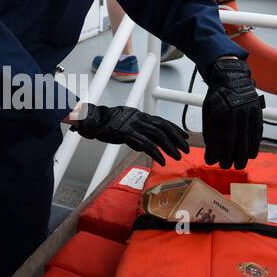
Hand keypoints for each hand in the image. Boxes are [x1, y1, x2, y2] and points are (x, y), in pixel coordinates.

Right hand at [69, 104, 188, 164]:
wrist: (91, 120)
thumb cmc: (105, 125)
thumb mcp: (124, 127)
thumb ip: (135, 135)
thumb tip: (143, 146)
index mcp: (140, 116)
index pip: (162, 122)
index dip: (174, 129)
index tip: (184, 137)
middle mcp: (140, 119)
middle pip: (164, 128)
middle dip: (177, 139)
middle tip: (186, 150)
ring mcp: (134, 125)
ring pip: (158, 136)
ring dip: (170, 147)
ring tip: (177, 157)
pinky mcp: (128, 133)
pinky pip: (146, 144)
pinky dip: (156, 153)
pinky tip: (161, 161)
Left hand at [201, 56, 263, 169]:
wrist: (232, 76)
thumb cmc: (217, 95)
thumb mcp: (208, 109)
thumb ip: (209, 128)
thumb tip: (211, 150)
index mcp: (221, 109)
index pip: (219, 135)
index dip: (216, 150)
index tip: (213, 162)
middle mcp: (236, 110)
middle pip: (234, 138)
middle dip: (231, 155)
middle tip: (228, 168)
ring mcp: (248, 110)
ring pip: (248, 136)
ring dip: (244, 153)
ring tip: (241, 165)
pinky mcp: (257, 110)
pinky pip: (258, 130)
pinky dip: (255, 143)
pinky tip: (252, 154)